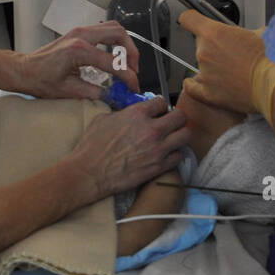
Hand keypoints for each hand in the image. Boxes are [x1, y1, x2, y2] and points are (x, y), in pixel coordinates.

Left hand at [15, 23, 139, 101]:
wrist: (24, 70)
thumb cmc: (40, 80)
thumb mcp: (69, 91)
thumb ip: (96, 93)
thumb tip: (116, 96)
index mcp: (78, 50)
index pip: (113, 62)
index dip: (128, 77)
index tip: (133, 88)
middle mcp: (81, 35)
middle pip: (119, 34)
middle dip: (131, 53)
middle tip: (133, 71)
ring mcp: (80, 31)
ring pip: (114, 28)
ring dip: (125, 44)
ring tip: (126, 64)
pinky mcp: (79, 32)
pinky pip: (104, 30)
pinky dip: (115, 41)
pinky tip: (114, 57)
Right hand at [70, 98, 187, 198]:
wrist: (89, 172)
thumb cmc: (91, 146)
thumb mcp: (103, 118)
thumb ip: (123, 113)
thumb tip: (129, 114)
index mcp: (137, 114)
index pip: (162, 102)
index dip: (159, 107)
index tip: (157, 112)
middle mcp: (152, 129)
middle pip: (180, 117)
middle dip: (176, 118)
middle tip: (170, 123)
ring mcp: (158, 149)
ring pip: (185, 135)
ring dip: (179, 135)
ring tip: (172, 138)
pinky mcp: (158, 167)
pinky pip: (178, 156)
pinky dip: (174, 154)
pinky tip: (166, 154)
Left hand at [177, 10, 264, 113]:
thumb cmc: (270, 59)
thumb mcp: (261, 32)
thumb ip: (248, 31)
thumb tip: (253, 34)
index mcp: (213, 33)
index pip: (188, 19)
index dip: (192, 19)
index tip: (194, 21)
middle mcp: (204, 52)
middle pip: (200, 44)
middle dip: (215, 46)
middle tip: (232, 53)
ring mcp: (204, 74)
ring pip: (201, 65)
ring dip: (213, 66)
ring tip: (233, 72)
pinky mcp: (208, 94)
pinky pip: (192, 88)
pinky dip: (193, 85)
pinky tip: (195, 83)